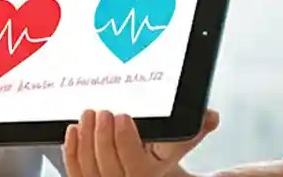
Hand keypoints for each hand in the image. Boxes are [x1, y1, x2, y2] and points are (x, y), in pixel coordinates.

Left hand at [63, 109, 220, 176]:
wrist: (149, 171)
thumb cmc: (160, 157)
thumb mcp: (177, 146)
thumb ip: (192, 132)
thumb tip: (211, 117)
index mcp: (151, 176)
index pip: (136, 168)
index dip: (126, 143)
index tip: (123, 116)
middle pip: (109, 169)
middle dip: (102, 138)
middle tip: (102, 112)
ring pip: (90, 171)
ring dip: (85, 141)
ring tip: (88, 115)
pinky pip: (76, 172)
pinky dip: (71, 151)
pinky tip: (74, 130)